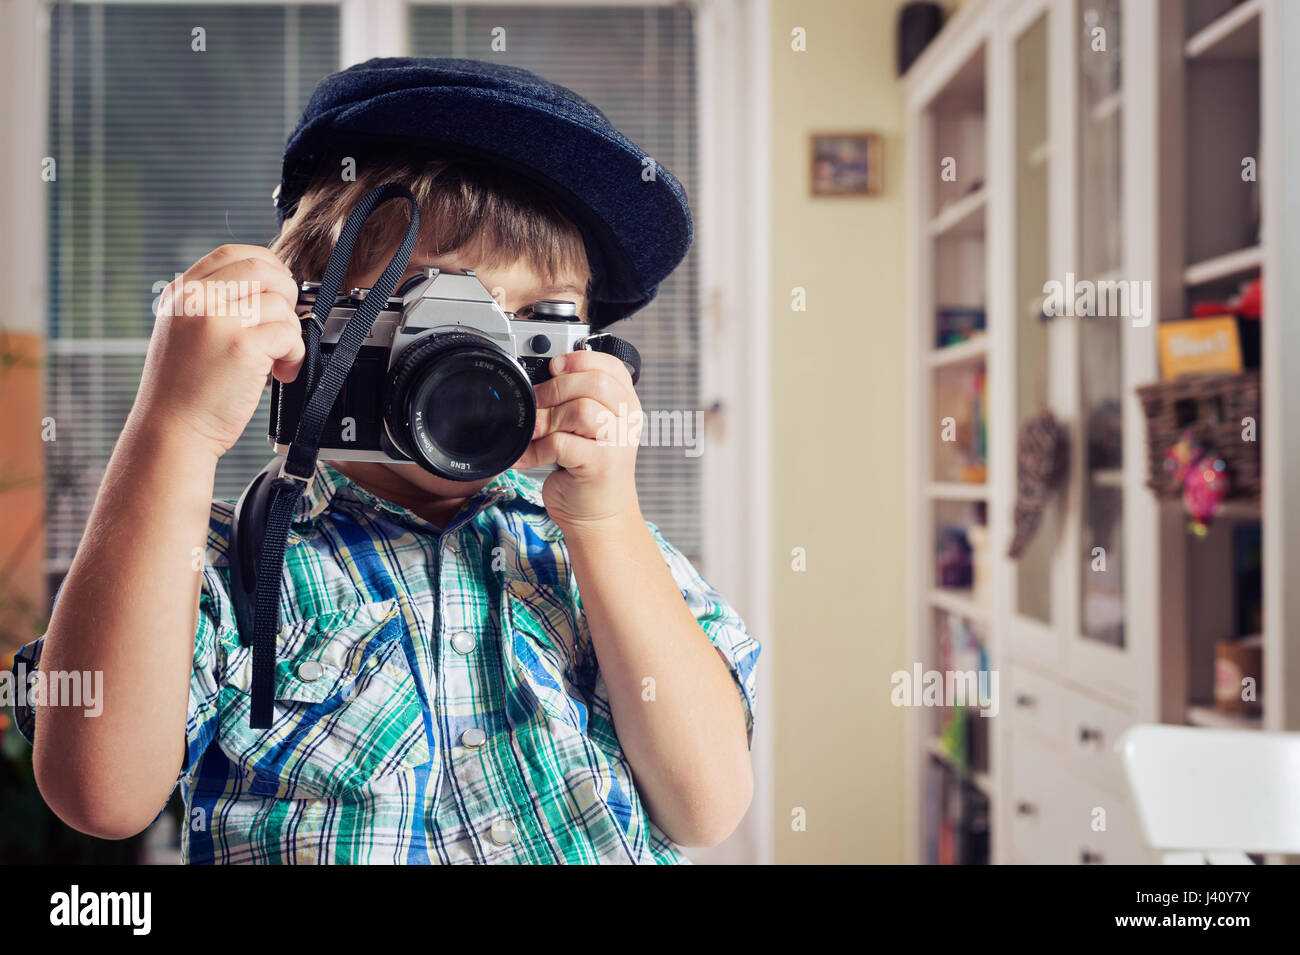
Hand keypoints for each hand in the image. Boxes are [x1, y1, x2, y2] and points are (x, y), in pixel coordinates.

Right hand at [131, 244, 303, 457]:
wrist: (171, 430)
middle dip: (286, 295)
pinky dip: (294, 355)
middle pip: (264, 270)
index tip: (277, 288)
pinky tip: (280, 373)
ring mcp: (219, 320)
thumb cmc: (184, 389)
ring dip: (290, 333)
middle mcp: (197, 299)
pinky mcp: (242, 346)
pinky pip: (290, 334)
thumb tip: (271, 289)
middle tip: (283, 325)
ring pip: (281, 304)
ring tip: (275, 359)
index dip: (267, 264)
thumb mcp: (184, 331)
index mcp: (182, 292)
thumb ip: (215, 305)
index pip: (234, 253)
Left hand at [513, 350, 643, 532]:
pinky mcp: (600, 466)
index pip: (609, 366)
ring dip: (547, 419)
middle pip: (594, 383)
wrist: (598, 517)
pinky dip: (537, 449)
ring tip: (534, 433)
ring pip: (582, 410)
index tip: (554, 369)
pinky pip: (562, 444)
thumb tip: (537, 379)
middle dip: (555, 389)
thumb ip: (574, 402)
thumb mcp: (587, 430)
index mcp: (626, 405)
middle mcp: (627, 421)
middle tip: (535, 403)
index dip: (578, 360)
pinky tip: (529, 456)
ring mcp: (617, 444)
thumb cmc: (586, 471)